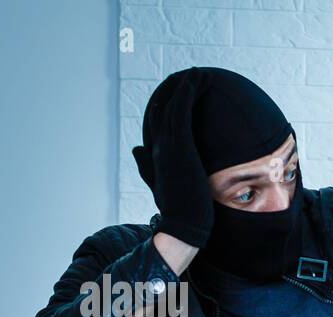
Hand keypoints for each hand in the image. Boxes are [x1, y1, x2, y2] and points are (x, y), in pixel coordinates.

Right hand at [132, 70, 212, 248]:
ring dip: (181, 86)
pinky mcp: (178, 145)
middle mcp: (157, 147)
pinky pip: (181, 110)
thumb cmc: (178, 213)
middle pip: (160, 110)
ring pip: (170, 106)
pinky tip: (197, 79)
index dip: (161, 107)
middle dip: (170, 92)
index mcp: (155, 156)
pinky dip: (186, 91)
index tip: (172, 95)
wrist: (182, 228)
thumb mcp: (162, 187)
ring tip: (195, 73)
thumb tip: (136, 149)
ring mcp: (166, 145)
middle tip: (184, 77)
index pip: (155, 125)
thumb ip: (148, 167)